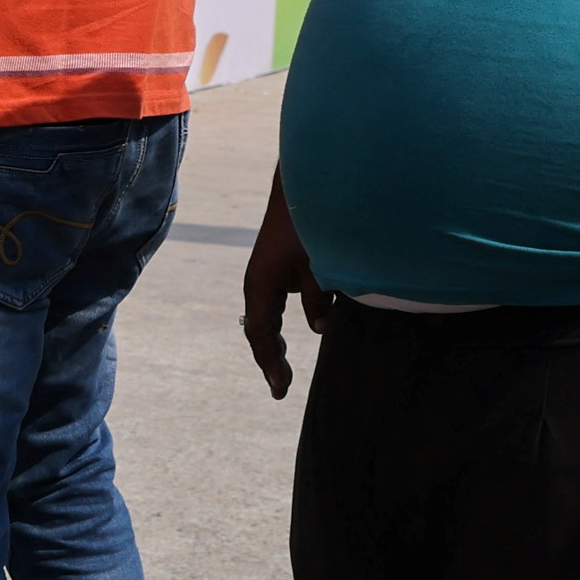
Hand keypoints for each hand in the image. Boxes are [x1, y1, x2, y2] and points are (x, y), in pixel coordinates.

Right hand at [241, 192, 327, 397]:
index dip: (271, 364)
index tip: (281, 390)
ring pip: (267, 319)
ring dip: (275, 342)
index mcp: (262, 288)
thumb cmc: (309, 227)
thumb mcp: (318, 268)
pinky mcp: (278, 272)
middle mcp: (259, 286)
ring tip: (283, 369)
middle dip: (270, 359)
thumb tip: (321, 328)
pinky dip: (283, 324)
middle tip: (281, 388)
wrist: (301, 190)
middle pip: (259, 332)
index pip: (261, 335)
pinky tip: (297, 332)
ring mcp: (267, 279)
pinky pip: (277, 306)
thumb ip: (318, 300)